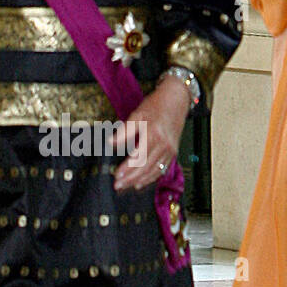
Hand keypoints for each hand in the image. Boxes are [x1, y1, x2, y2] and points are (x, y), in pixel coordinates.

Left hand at [113, 77, 189, 192]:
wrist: (176, 100)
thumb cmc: (155, 105)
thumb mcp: (137, 115)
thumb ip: (124, 132)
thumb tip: (110, 143)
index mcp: (153, 135)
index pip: (138, 158)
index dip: (127, 169)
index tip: (116, 175)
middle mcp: (163, 145)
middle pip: (145, 167)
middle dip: (131, 178)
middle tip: (119, 186)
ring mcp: (170, 150)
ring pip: (154, 171)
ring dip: (140, 181)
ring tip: (128, 186)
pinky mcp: (173, 152)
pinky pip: (162, 169)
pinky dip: (151, 177)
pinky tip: (142, 182)